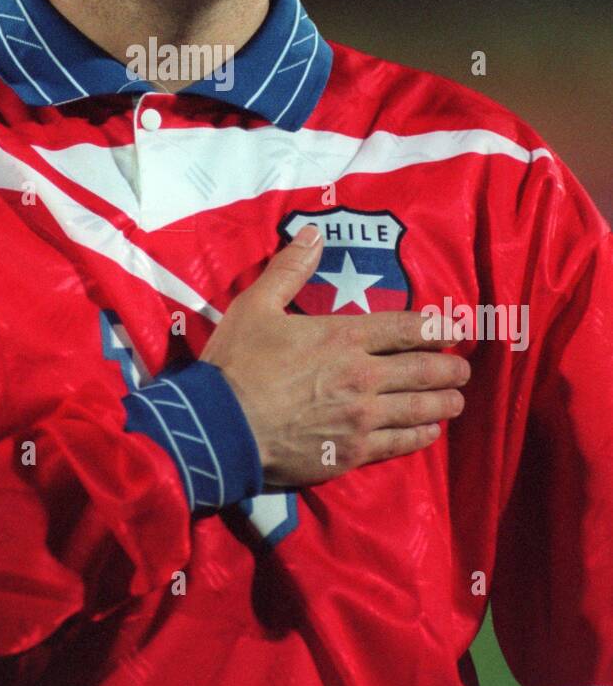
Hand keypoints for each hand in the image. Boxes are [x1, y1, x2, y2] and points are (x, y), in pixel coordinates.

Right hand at [200, 226, 469, 486]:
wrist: (221, 427)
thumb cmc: (238, 363)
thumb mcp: (257, 305)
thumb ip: (290, 268)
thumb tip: (314, 233)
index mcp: (344, 337)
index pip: (406, 328)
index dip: (437, 328)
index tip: (456, 329)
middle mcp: (364, 376)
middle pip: (423, 370)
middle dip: (450, 368)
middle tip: (463, 369)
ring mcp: (362, 418)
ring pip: (420, 408)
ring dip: (444, 402)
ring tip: (456, 400)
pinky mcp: (352, 453)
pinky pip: (399, 444)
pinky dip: (421, 436)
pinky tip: (430, 433)